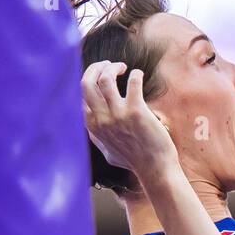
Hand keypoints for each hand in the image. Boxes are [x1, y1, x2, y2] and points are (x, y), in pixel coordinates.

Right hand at [81, 61, 177, 177]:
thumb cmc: (133, 160)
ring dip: (113, 67)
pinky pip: (132, 82)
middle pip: (87, 82)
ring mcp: (118, 115)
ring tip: (123, 68)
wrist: (154, 168)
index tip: (99, 74)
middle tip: (109, 65)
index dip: (89, 79)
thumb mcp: (107, 151)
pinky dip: (135, 75)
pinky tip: (138, 76)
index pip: (80, 94)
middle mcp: (101, 119)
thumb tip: (91, 126)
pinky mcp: (137, 112)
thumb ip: (97, 137)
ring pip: (105, 79)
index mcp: (92, 126)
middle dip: (96, 67)